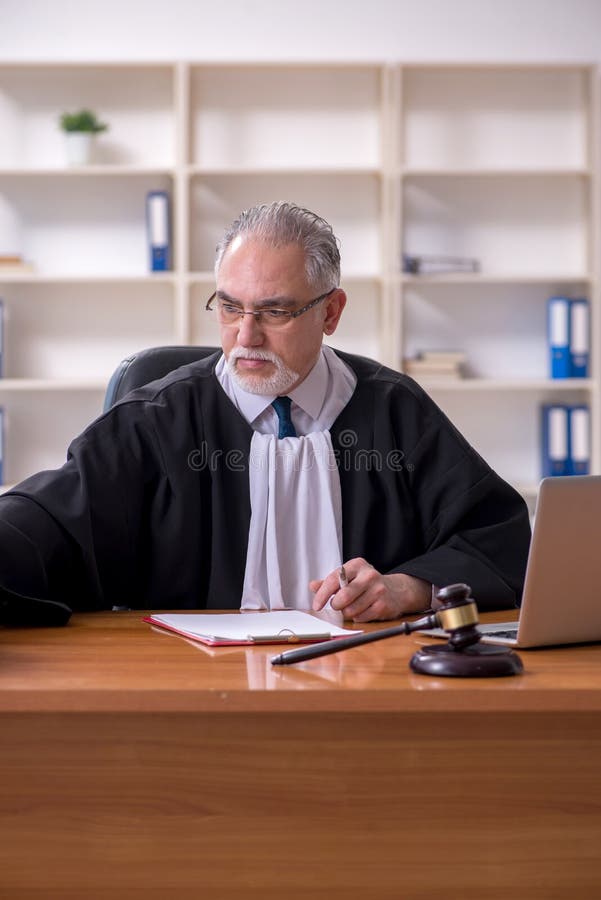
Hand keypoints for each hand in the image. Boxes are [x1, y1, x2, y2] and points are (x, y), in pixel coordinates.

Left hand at [310, 558, 431, 622]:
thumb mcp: (348, 577)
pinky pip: (361, 618)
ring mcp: (378, 590)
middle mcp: (369, 575)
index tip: (316, 605)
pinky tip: (364, 610)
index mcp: (357, 565)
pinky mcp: (383, 605)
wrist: (396, 590)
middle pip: (343, 597)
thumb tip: (313, 586)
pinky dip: (358, 617)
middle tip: (338, 605)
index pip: (334, 579)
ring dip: (347, 612)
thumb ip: (329, 582)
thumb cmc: (366, 584)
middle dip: (336, 605)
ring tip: (354, 606)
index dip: (322, 594)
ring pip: (351, 610)